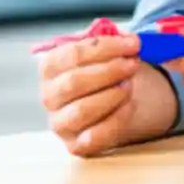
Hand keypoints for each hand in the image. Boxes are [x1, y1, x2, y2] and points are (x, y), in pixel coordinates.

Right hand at [37, 36, 140, 156]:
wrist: (116, 102)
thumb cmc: (106, 71)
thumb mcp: (106, 51)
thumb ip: (110, 40)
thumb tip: (124, 37)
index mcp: (50, 67)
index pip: (71, 54)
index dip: (106, 47)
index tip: (133, 44)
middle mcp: (50, 96)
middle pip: (74, 82)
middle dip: (110, 70)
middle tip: (133, 63)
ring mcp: (61, 123)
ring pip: (82, 110)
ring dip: (113, 93)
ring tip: (130, 84)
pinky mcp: (77, 145)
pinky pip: (96, 135)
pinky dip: (118, 117)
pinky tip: (130, 104)